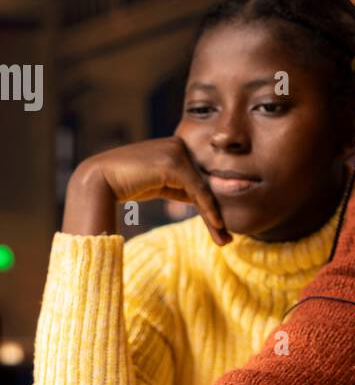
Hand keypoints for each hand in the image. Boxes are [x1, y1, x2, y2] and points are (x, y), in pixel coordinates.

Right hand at [64, 138, 230, 245]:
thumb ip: (179, 186)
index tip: (220, 228)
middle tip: (226, 238)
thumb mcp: (159, 184)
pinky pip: (198, 190)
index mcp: (176, 146)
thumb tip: (201, 199)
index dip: (210, 204)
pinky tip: (216, 225)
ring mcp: (177, 151)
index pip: (199, 178)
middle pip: (204, 184)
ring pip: (204, 189)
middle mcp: (180, 144)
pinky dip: (208, 209)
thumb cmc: (126, 182)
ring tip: (224, 239)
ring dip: (214, 217)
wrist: (97, 179)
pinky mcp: (174, 163)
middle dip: (215, 213)